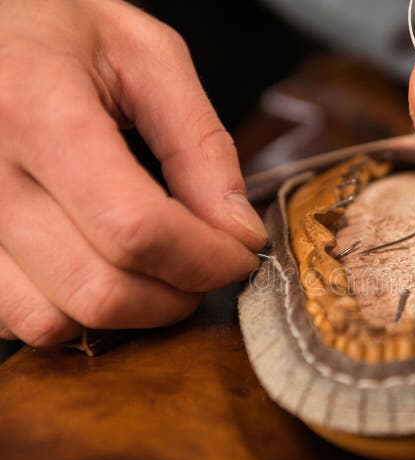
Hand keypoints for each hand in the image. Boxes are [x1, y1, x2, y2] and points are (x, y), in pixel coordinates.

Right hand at [0, 0, 266, 344]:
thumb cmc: (61, 31)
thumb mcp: (147, 59)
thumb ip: (201, 146)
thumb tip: (238, 234)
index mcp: (33, 106)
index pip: (135, 227)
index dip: (205, 259)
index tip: (240, 255)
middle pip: (99, 288)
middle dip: (176, 294)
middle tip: (206, 266)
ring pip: (52, 320)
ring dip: (126, 313)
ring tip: (154, 267)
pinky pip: (17, 319)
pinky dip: (74, 310)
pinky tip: (99, 265)